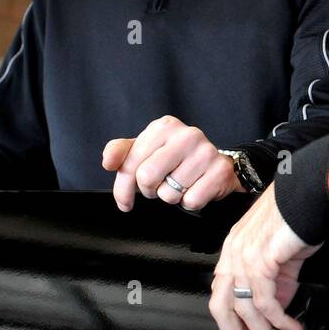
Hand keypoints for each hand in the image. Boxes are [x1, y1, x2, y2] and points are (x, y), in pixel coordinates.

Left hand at [102, 115, 240, 211]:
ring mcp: (206, 152)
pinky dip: (190, 203)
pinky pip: (191, 201)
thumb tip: (108, 161)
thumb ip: (121, 152)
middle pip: (147, 177)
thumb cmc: (176, 158)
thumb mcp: (146, 150)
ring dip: (171, 197)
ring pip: (169, 193)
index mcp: (164, 126)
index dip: (123, 188)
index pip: (130, 163)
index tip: (125, 201)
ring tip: (180, 186)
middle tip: (158, 188)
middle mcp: (187, 134)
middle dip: (149, 191)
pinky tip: (195, 189)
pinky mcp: (220, 171)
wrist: (215, 165)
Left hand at [210, 183, 319, 329]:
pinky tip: (293, 328)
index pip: (221, 297)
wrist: (312, 194)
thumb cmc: (299, 217)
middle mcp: (232, 253)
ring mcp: (243, 256)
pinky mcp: (260, 259)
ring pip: (247, 310)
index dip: (233, 325)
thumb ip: (274, 283)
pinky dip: (280, 320)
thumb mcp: (281, 255)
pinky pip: (265, 301)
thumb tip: (276, 314)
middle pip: (223, 308)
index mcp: (232, 251)